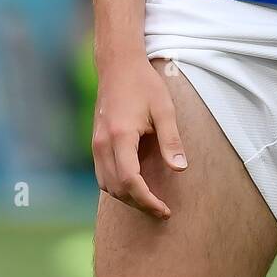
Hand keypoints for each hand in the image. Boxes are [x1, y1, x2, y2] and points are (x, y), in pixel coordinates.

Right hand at [92, 55, 186, 218]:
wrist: (118, 65)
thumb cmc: (144, 84)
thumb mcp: (164, 109)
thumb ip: (171, 140)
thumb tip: (180, 169)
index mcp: (120, 136)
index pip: (130, 181)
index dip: (147, 201)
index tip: (165, 209)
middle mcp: (102, 144)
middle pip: (116, 189)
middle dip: (139, 204)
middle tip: (161, 210)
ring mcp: (96, 144)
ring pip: (106, 185)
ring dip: (126, 197)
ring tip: (150, 200)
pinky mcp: (95, 143)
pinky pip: (102, 175)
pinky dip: (117, 186)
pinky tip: (135, 185)